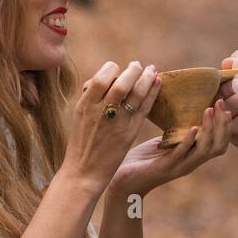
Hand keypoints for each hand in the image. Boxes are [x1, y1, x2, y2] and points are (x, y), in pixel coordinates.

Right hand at [60, 61, 161, 191]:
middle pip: (120, 83)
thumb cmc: (81, 144)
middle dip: (132, 70)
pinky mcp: (129, 133)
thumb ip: (90, 98)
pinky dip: (152, 94)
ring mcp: (116, 122)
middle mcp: (100, 112)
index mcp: (85, 105)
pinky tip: (158, 83)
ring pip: (135, 94)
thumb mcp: (79, 116)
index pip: (102, 78)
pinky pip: (144, 109)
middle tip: (138, 65)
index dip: (111, 69)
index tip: (117, 68)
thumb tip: (102, 80)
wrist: (83, 173)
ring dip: (145, 78)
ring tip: (151, 70)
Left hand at [108, 101, 231, 197]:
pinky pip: (181, 154)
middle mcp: (191, 163)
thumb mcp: (165, 142)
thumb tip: (184, 109)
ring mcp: (179, 166)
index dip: (225, 126)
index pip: (219, 143)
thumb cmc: (143, 160)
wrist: (123, 181)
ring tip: (208, 110)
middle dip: (222, 124)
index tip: (223, 104)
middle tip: (219, 103)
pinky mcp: (164, 168)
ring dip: (209, 129)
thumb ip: (177, 132)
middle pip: (218, 146)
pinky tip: (192, 128)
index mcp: (193, 156)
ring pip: (204, 150)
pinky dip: (188, 141)